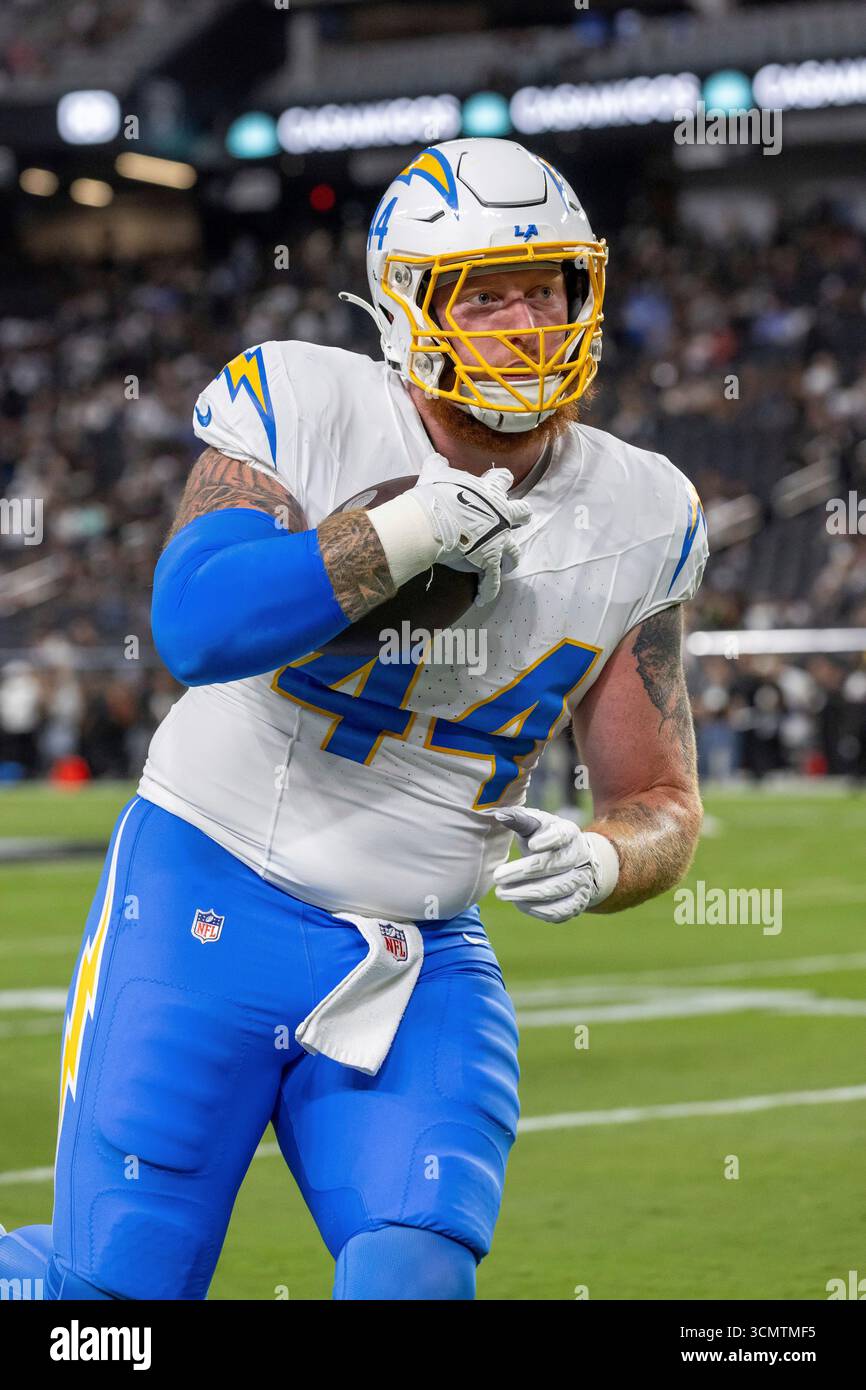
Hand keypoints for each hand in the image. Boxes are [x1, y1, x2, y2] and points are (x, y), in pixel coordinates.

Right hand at [410, 454, 531, 604]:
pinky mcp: (490, 561)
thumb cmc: (435, 495)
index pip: (502, 479)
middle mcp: (500, 514)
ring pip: (514, 551)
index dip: (501, 480)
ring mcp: (498, 539)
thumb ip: (439, 465)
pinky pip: (493, 580)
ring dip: (512, 558)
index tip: (499, 481)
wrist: (432, 520)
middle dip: (520, 516)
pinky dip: (489, 590)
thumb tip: (436, 458)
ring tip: (509, 564)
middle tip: (518, 519)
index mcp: (489, 490)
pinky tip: (483, 598)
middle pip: (521, 512)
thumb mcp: (435, 473)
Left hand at [485, 806, 608, 922]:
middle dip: (523, 872)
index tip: (531, 844)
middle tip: (497, 876)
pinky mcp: (578, 903)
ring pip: (556, 890)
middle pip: (554, 865)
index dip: (549, 840)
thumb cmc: (544, 839)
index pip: (562, 835)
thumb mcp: (535, 825)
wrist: (573, 862)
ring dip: (526, 893)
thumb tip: (499, 814)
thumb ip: (519, 819)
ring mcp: (581, 881)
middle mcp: (580, 857)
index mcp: (569, 833)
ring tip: (501, 892)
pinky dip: (537, 909)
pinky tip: (518, 904)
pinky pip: (559, 910)